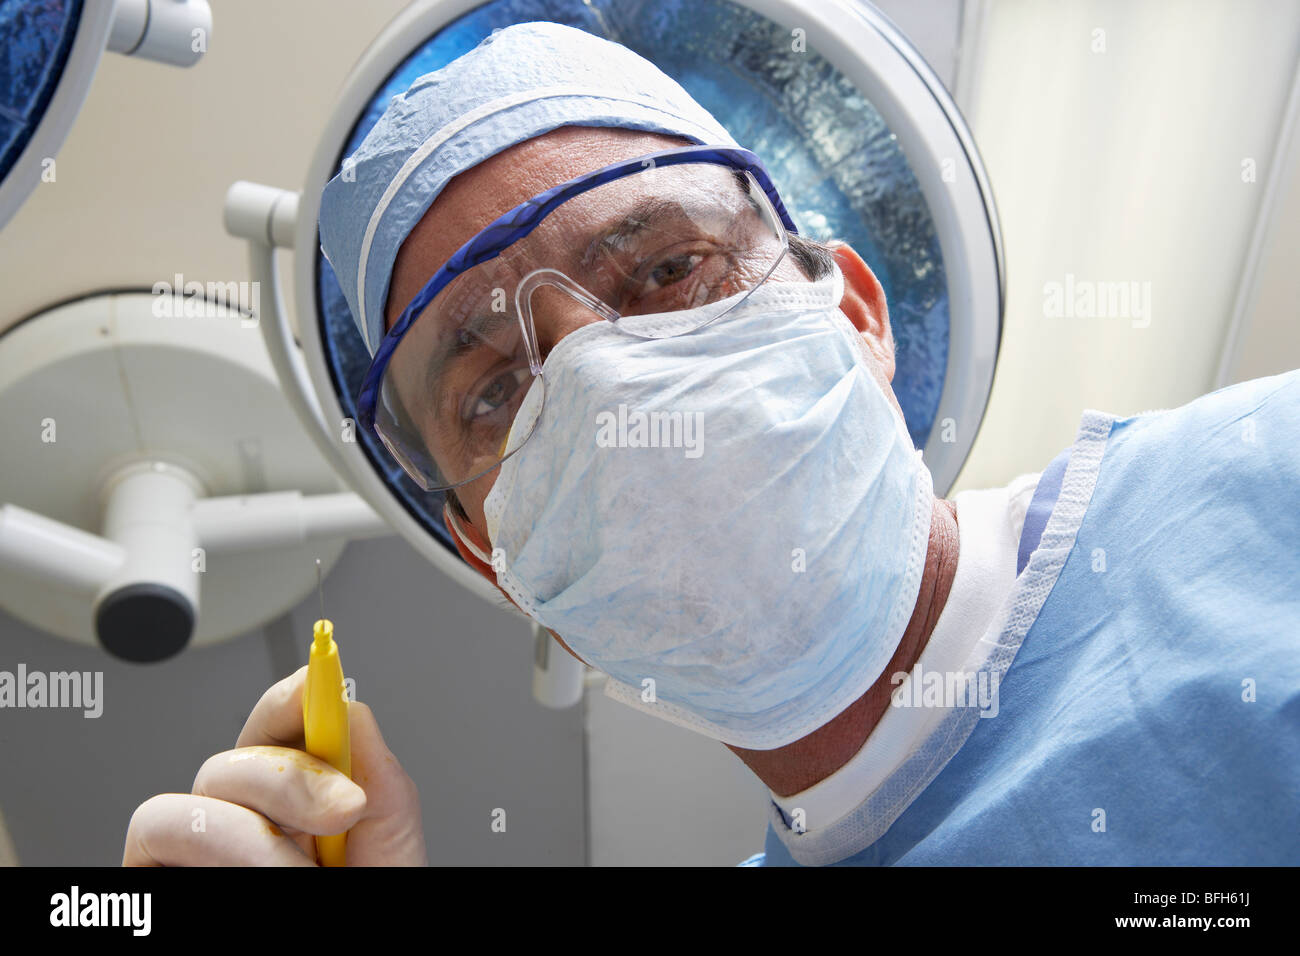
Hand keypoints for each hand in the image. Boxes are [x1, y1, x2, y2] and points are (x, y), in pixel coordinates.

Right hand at [123, 665, 425, 864]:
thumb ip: (380, 781)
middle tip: (343, 812)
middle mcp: (248, 820)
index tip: (324, 699)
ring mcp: (199, 851)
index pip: (285, 720)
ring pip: (199, 788)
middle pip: (241, 749)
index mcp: (305, 803)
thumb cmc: (361, 920)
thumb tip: (353, 705)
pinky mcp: (156, 876)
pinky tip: (265, 876)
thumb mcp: (389, 853)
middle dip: (292, 772)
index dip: (297, 696)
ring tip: (300, 876)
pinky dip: (219, 843)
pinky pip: (156, 828)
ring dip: (256, 828)